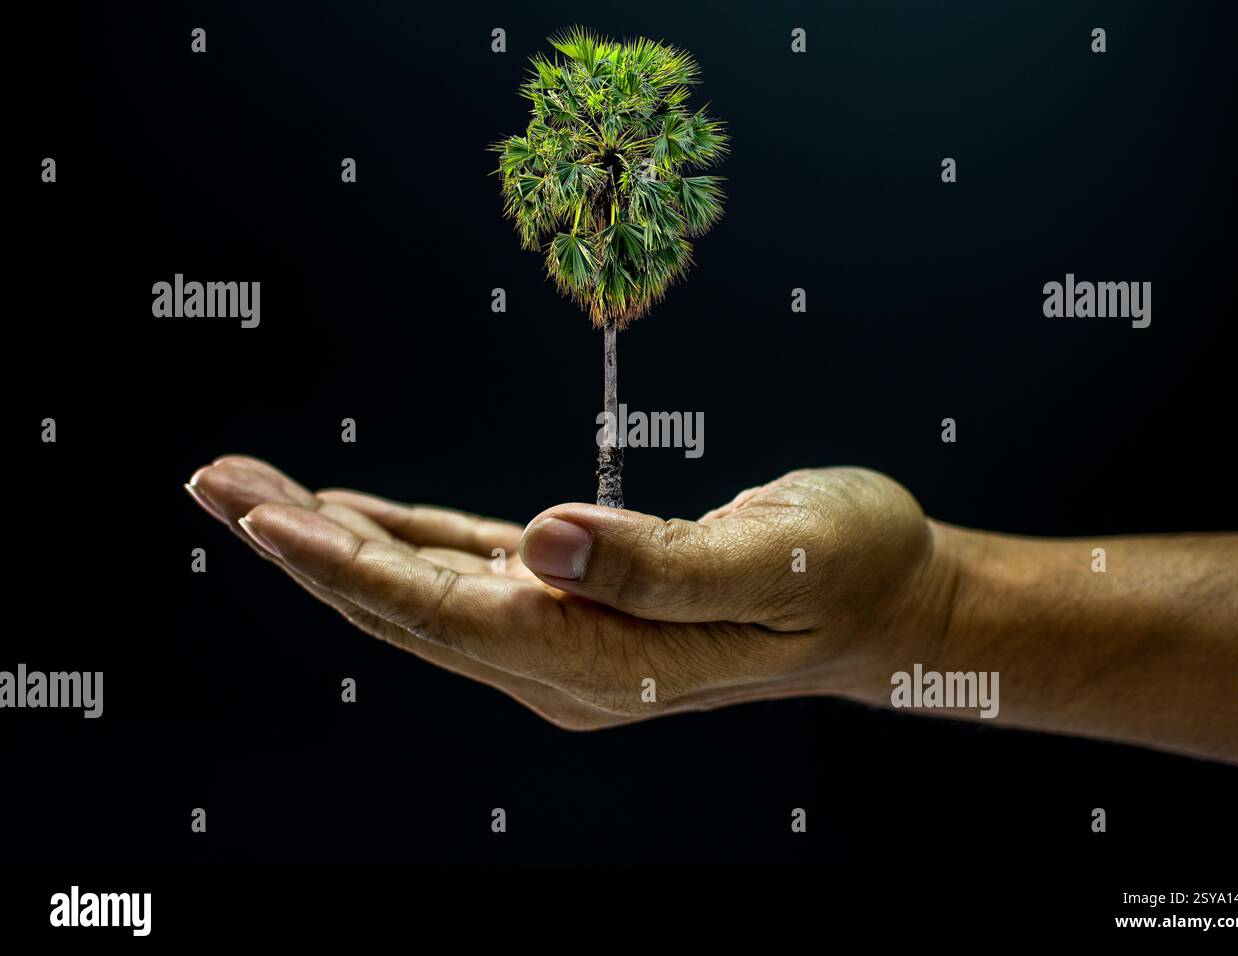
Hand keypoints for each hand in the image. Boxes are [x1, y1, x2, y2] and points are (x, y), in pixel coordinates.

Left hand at [185, 457, 950, 728]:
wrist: (886, 604)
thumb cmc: (846, 572)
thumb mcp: (771, 557)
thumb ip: (656, 564)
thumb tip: (542, 540)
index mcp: (601, 658)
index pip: (445, 613)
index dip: (347, 565)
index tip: (261, 512)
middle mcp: (563, 661)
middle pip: (405, 605)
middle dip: (302, 545)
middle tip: (213, 481)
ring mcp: (563, 637)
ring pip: (421, 587)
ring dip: (334, 540)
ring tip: (250, 488)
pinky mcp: (574, 601)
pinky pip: (464, 572)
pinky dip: (399, 541)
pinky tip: (349, 514)